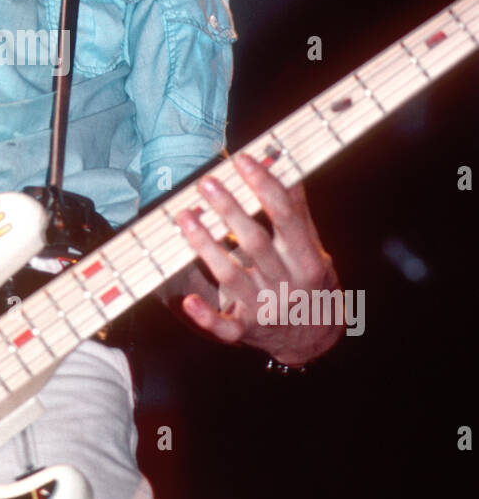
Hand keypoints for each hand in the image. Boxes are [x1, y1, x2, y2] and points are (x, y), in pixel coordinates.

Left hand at [172, 152, 342, 366]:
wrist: (316, 338)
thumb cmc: (309, 281)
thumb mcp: (311, 247)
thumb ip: (296, 211)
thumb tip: (283, 164)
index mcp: (306, 259)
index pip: (286, 217)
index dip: (265, 186)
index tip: (243, 160)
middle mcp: (286, 284)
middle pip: (255, 243)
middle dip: (229, 210)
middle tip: (206, 182)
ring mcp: (265, 309)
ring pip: (231, 276)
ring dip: (205, 246)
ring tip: (183, 216)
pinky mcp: (245, 330)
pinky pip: (223, 326)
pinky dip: (205, 316)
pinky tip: (187, 301)